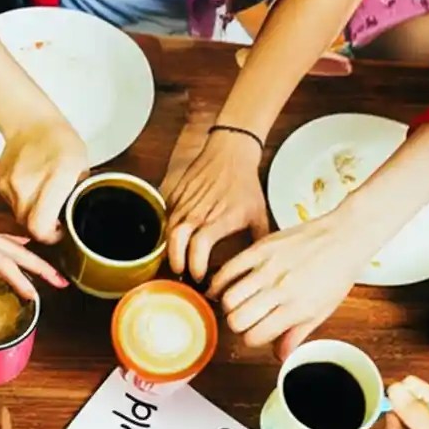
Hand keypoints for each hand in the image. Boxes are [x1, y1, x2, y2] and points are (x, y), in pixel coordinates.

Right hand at [0, 117, 88, 243]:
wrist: (30, 121)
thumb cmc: (61, 142)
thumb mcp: (82, 167)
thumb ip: (78, 195)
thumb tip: (76, 218)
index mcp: (55, 178)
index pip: (40, 225)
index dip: (51, 237)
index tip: (60, 231)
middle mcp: (27, 183)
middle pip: (29, 225)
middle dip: (43, 228)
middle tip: (55, 220)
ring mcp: (10, 183)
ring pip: (19, 216)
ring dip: (32, 216)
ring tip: (44, 202)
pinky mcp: (0, 182)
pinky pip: (12, 204)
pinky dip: (23, 203)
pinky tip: (32, 190)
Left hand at [0, 180, 67, 310]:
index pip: (0, 262)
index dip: (20, 280)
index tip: (34, 297)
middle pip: (14, 251)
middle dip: (39, 267)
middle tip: (61, 282)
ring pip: (8, 244)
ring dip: (30, 257)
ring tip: (49, 271)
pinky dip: (12, 242)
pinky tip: (21, 243)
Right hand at [164, 130, 270, 281]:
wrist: (230, 151)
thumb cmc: (245, 184)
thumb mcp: (259, 214)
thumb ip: (259, 242)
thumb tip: (263, 266)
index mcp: (220, 218)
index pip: (200, 246)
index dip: (196, 265)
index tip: (200, 277)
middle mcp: (199, 211)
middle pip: (176, 240)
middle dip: (175, 262)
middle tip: (181, 274)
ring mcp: (185, 203)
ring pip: (168, 231)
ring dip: (169, 250)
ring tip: (177, 262)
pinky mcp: (176, 196)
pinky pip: (166, 218)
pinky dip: (168, 232)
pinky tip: (175, 242)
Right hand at [207, 207, 371, 358]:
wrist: (345, 236)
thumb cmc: (337, 273)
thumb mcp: (323, 310)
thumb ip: (297, 334)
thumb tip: (279, 356)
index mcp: (297, 308)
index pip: (255, 336)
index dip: (251, 339)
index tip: (255, 333)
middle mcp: (281, 289)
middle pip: (237, 320)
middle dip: (238, 325)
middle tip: (245, 319)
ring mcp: (268, 268)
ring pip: (229, 298)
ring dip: (229, 306)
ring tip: (236, 303)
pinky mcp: (260, 248)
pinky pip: (228, 269)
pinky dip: (219, 283)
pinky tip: (221, 288)